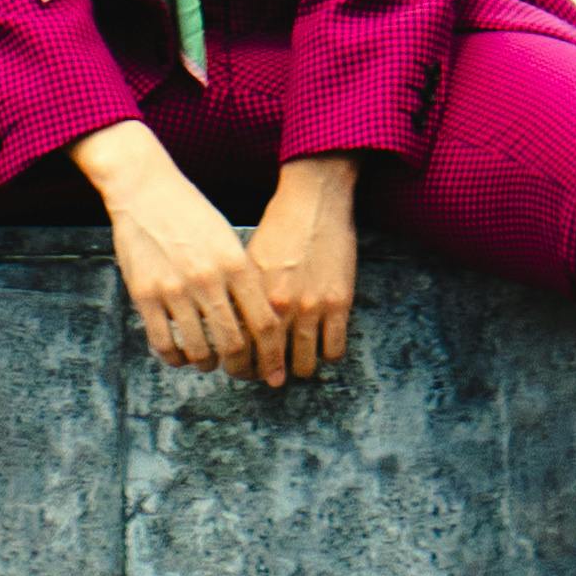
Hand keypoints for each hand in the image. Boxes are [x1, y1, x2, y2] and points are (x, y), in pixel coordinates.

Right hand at [70, 122, 294, 380]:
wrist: (145, 190)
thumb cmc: (191, 213)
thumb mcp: (227, 239)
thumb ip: (243, 279)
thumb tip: (259, 323)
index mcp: (234, 263)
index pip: (264, 323)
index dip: (271, 355)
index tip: (272, 370)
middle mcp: (207, 279)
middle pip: (234, 344)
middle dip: (241, 367)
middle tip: (240, 371)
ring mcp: (174, 289)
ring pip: (199, 351)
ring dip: (209, 364)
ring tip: (210, 360)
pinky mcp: (145, 295)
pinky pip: (164, 344)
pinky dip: (176, 358)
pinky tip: (181, 355)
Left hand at [250, 154, 358, 381]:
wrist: (314, 200)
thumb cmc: (279, 226)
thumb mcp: (250, 259)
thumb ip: (243, 296)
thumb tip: (236, 332)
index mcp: (254, 294)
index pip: (243, 349)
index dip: (241, 368)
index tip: (244, 371)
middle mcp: (281, 305)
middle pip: (272, 364)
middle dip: (268, 375)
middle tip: (270, 375)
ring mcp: (312, 306)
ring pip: (305, 364)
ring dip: (299, 369)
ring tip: (296, 362)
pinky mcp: (339, 303)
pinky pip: (334, 350)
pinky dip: (327, 355)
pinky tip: (321, 345)